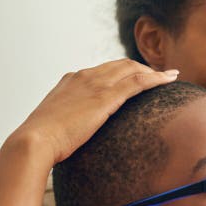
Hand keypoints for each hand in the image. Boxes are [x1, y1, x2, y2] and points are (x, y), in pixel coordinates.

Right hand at [7, 60, 177, 163]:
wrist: (35, 141)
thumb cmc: (44, 139)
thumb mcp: (59, 123)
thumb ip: (73, 119)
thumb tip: (80, 131)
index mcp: (72, 80)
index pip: (105, 69)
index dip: (125, 71)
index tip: (138, 76)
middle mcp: (85, 76)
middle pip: (121, 64)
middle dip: (143, 68)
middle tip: (160, 75)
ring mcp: (95, 84)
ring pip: (133, 69)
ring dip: (154, 71)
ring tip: (170, 76)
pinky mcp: (105, 97)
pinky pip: (138, 81)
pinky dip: (156, 78)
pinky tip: (170, 79)